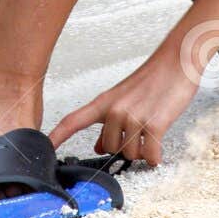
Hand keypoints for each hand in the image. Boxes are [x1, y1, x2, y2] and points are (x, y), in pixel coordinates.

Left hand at [48, 51, 197, 165]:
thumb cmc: (152, 78)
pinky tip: (158, 147)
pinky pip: (150, 154)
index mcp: (104, 102)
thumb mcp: (123, 97)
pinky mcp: (154, 124)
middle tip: (136, 132)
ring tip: (149, 132)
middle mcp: (115, 110)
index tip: (41, 148)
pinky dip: (155, 156)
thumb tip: (98, 147)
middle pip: (108, 148)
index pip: (72, 121)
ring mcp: (133, 117)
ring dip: (141, 150)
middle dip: (122, 147)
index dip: (55, 136)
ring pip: (129, 154)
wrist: (176, 61)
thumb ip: (108, 121)